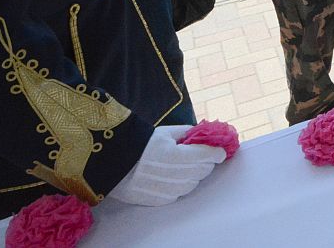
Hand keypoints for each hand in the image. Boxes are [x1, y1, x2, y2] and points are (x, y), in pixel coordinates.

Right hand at [106, 126, 225, 206]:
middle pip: (202, 171)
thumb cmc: (139, 143)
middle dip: (206, 163)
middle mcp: (172, 175)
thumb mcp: (165, 132)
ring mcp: (165, 190)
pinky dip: (182, 186)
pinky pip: (180, 194)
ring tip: (187, 166)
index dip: (217, 153)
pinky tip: (174, 177)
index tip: (221, 152)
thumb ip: (188, 133)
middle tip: (204, 157)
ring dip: (195, 175)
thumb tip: (205, 134)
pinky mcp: (159, 200)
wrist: (112, 163)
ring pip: (193, 184)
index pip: (206, 156)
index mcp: (174, 155)